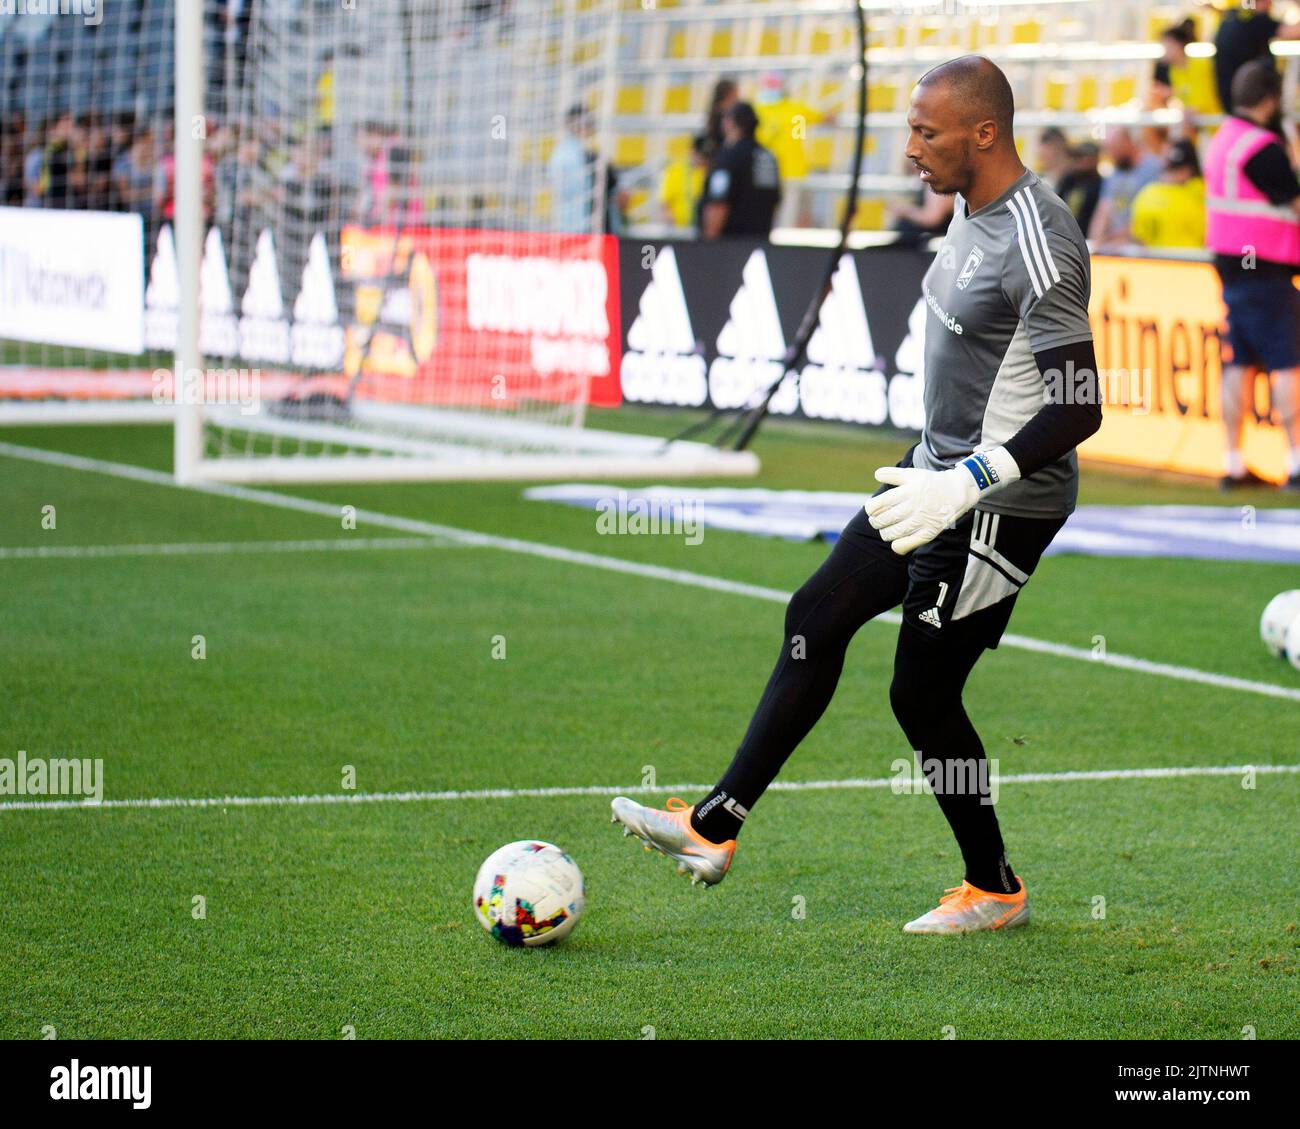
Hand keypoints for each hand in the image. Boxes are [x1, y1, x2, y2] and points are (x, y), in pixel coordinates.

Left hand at [864, 466, 979, 554]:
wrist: (959, 492)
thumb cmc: (932, 483)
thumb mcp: (913, 474)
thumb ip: (893, 474)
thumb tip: (876, 474)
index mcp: (908, 491)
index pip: (880, 504)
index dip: (870, 508)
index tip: (871, 509)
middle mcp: (914, 506)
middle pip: (884, 519)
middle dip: (875, 521)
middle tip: (876, 521)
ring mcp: (922, 521)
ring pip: (893, 533)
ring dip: (884, 532)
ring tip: (885, 529)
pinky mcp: (929, 533)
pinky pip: (907, 544)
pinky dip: (897, 545)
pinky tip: (895, 541)